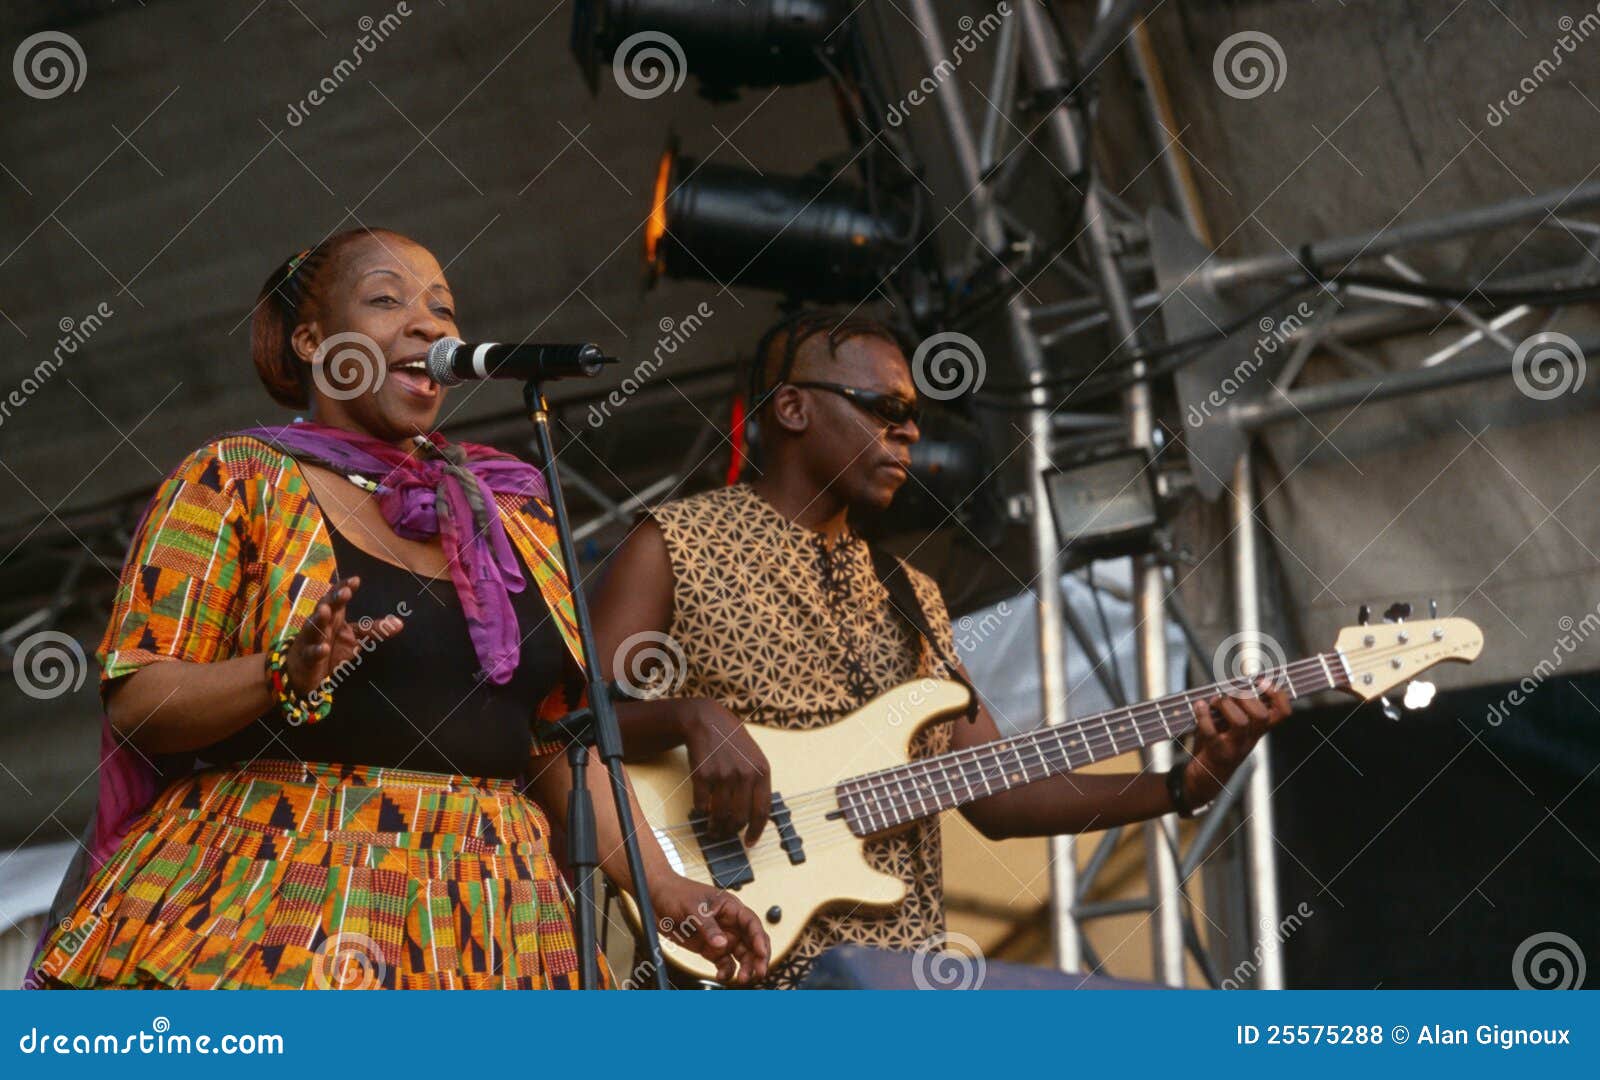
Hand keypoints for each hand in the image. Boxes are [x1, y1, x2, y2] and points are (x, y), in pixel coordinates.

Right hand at [283, 576, 403, 695]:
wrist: (304, 672)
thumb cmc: (331, 649)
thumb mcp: (355, 638)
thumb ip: (375, 630)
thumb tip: (401, 623)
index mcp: (333, 616)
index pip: (337, 598)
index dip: (344, 587)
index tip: (356, 580)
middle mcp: (320, 624)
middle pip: (325, 607)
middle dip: (333, 599)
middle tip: (344, 592)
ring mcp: (310, 639)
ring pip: (313, 627)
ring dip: (319, 619)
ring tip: (326, 611)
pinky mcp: (306, 657)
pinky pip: (310, 653)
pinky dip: (316, 650)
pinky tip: (323, 649)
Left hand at [650, 874, 770, 985]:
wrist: (655, 897)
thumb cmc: (676, 892)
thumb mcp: (692, 907)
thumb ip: (708, 926)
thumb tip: (722, 944)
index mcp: (730, 907)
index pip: (751, 923)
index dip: (759, 938)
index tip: (762, 953)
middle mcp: (729, 923)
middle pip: (751, 941)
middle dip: (758, 957)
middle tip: (759, 972)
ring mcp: (719, 936)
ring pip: (740, 954)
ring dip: (744, 967)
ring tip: (743, 979)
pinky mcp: (708, 948)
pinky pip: (723, 962)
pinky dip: (726, 971)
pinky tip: (722, 976)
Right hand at [680, 700, 771, 843]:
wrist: (707, 721)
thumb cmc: (731, 741)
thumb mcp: (754, 757)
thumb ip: (757, 783)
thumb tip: (757, 817)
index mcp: (762, 771)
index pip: (762, 811)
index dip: (756, 832)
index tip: (749, 843)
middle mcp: (745, 774)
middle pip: (740, 817)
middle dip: (731, 831)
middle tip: (724, 834)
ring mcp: (724, 775)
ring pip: (720, 815)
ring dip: (715, 826)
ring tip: (712, 828)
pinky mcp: (703, 775)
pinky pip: (702, 805)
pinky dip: (701, 811)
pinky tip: (702, 809)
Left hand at [1185, 678, 1291, 805]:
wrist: (1204, 780)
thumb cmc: (1217, 746)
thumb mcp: (1230, 727)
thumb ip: (1235, 708)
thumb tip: (1234, 683)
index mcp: (1258, 731)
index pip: (1282, 713)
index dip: (1278, 695)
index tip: (1262, 682)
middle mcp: (1250, 739)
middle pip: (1262, 715)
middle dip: (1246, 697)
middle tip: (1231, 694)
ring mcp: (1234, 747)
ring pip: (1241, 722)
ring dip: (1225, 705)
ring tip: (1215, 702)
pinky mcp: (1216, 753)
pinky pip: (1211, 732)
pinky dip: (1203, 715)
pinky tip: (1198, 706)